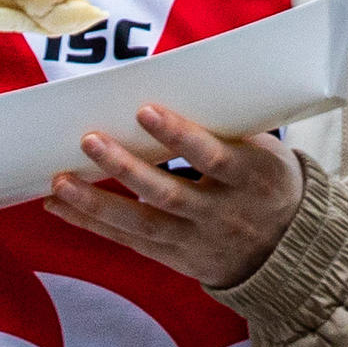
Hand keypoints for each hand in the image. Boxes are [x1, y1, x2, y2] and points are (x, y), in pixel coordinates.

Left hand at [44, 104, 306, 291]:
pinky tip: (60, 206)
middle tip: (88, 140)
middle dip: (125, 168)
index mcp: (251, 178)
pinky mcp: (176, 258)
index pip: (213, 156)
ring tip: (59, 182)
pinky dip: (93, 223)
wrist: (288, 252)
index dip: (180, 136)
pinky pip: (129, 241)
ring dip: (96, 202)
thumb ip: (225, 130)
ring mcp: (197, 240)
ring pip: (142, 223)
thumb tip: (170, 88)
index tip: (144, 110)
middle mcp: (223, 213)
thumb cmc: (266, 182)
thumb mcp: (265, 153)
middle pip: (169, 193)